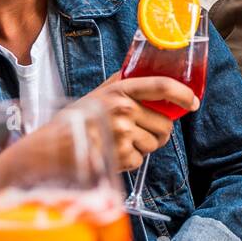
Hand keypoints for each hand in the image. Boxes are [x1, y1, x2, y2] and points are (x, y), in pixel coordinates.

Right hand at [0, 76, 200, 190]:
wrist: (49, 148)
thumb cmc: (75, 121)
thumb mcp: (99, 94)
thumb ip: (125, 85)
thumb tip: (155, 79)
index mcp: (119, 89)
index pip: (161, 86)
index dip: (182, 94)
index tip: (192, 102)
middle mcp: (122, 109)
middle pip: (165, 124)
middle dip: (158, 131)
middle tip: (138, 132)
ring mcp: (122, 134)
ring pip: (156, 144)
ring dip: (143, 147)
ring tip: (119, 142)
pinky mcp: (121, 157)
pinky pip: (141, 160)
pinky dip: (130, 161)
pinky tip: (111, 154)